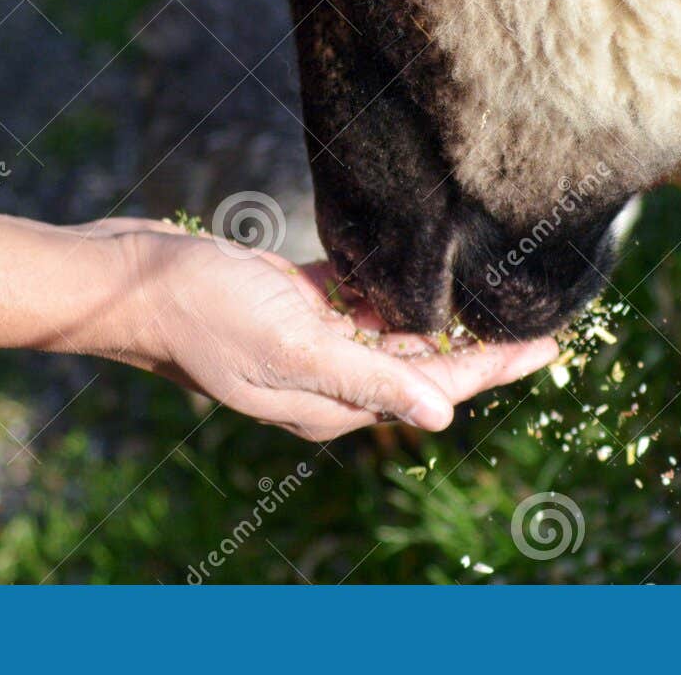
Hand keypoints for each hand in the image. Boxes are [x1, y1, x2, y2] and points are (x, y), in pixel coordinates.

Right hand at [0, 204, 558, 441]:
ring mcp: (308, 340)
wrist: (127, 281)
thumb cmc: (203, 311)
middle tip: (538, 310)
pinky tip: (422, 262)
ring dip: (440, 310)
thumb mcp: (293, 346)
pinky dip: (389, 283)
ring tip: (492, 284)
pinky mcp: (291, 303)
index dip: (496, 365)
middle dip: (479, 339)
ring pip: (392, 329)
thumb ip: (370, 380)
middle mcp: (327, 377)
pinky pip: (354, 297)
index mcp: (332, 400)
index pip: (436, 385)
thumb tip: (442, 417)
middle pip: (423, 360)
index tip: (554, 343)